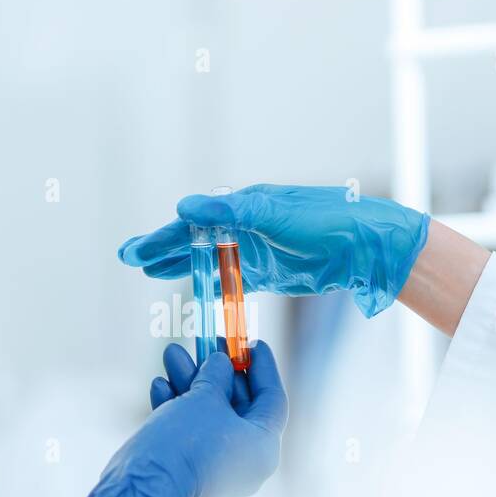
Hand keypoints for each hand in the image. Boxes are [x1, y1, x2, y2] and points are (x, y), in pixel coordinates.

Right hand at [84, 341, 288, 496]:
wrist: (145, 486)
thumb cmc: (186, 440)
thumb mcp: (206, 397)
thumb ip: (217, 375)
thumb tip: (221, 363)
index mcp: (264, 447)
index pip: (272, 400)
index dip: (262, 367)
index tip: (252, 343)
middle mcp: (246, 462)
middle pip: (237, 405)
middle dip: (217, 370)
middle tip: (207, 341)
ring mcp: (217, 470)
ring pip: (208, 417)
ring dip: (190, 383)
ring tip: (172, 353)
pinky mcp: (189, 474)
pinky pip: (190, 435)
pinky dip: (177, 409)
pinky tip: (160, 384)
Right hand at [117, 184, 429, 317]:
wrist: (367, 244)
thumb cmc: (325, 222)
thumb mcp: (273, 214)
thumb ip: (229, 213)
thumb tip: (183, 207)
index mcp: (242, 208)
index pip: (190, 225)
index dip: (160, 239)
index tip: (133, 252)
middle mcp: (244, 226)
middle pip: (193, 241)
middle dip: (160, 250)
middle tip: (128, 259)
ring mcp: (256, 250)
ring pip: (207, 260)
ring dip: (179, 266)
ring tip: (149, 272)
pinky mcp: (270, 272)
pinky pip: (232, 280)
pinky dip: (211, 284)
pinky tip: (193, 289)